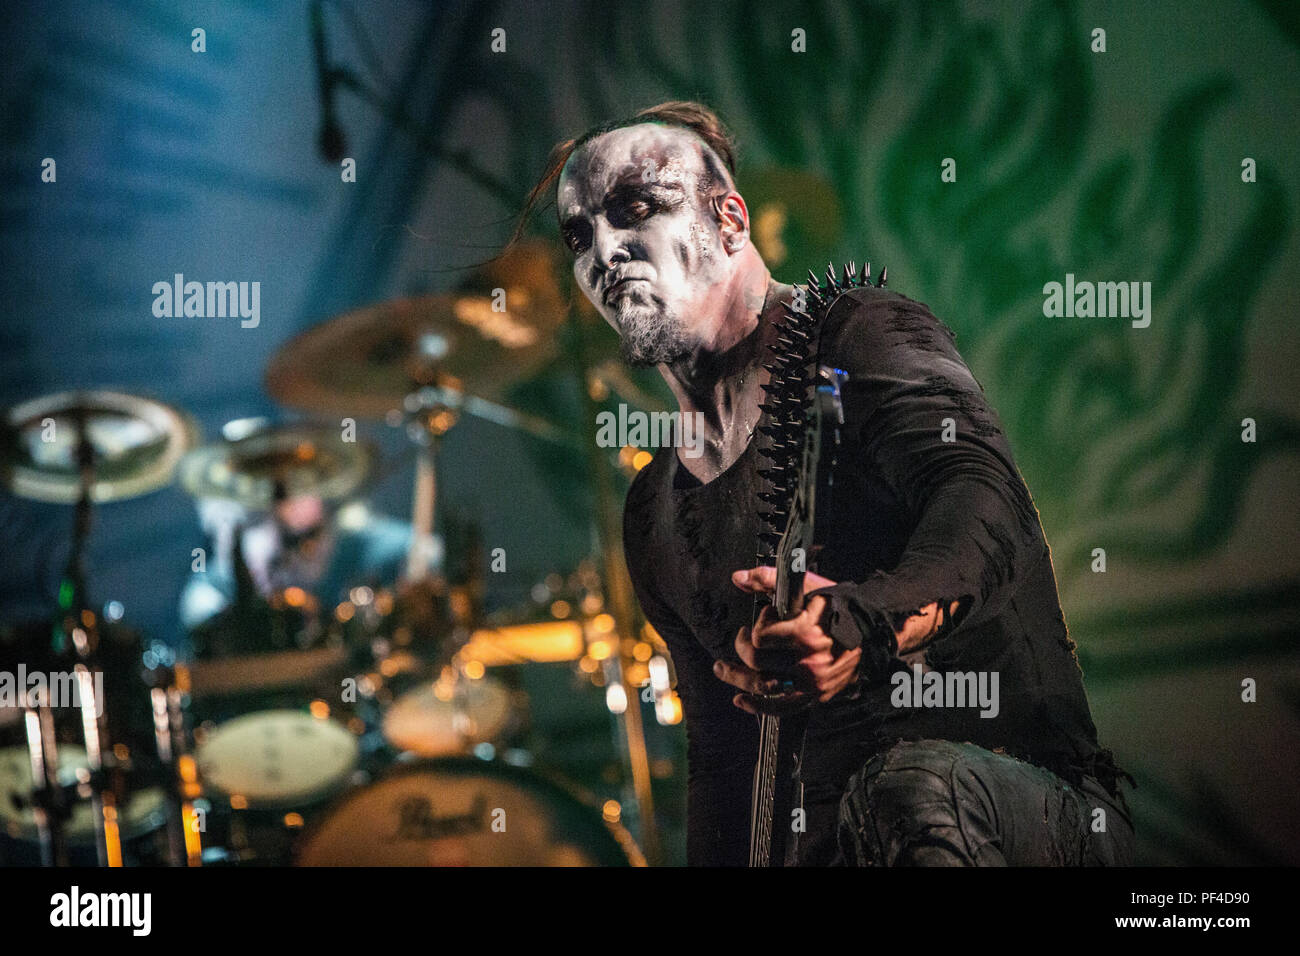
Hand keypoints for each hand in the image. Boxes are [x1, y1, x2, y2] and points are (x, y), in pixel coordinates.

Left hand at [716, 567, 859, 714]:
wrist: (874, 630)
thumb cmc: (840, 606)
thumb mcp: (808, 586)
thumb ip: (770, 579)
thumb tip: (738, 578)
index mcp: (807, 634)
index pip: (761, 636)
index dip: (758, 623)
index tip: (766, 614)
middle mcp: (809, 662)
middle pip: (758, 663)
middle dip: (741, 649)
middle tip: (740, 637)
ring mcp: (813, 682)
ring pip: (764, 687)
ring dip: (737, 679)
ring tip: (721, 669)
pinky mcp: (816, 695)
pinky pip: (782, 707)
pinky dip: (758, 706)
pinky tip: (741, 700)